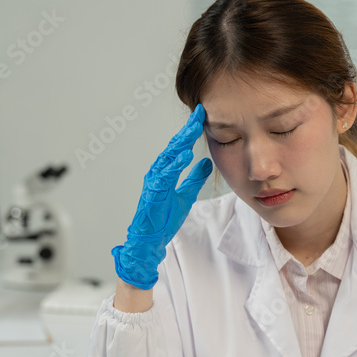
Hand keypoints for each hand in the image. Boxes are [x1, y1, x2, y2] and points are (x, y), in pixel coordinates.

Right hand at [111, 104, 212, 289]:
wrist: (150, 241)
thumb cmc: (163, 218)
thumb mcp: (186, 195)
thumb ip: (194, 179)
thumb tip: (206, 163)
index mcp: (165, 172)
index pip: (180, 148)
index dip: (190, 132)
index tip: (202, 117)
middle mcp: (157, 174)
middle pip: (173, 148)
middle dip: (186, 131)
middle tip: (199, 115)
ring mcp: (153, 183)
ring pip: (166, 159)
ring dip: (179, 144)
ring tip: (192, 130)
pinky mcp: (152, 195)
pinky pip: (163, 177)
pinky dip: (173, 166)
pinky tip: (184, 156)